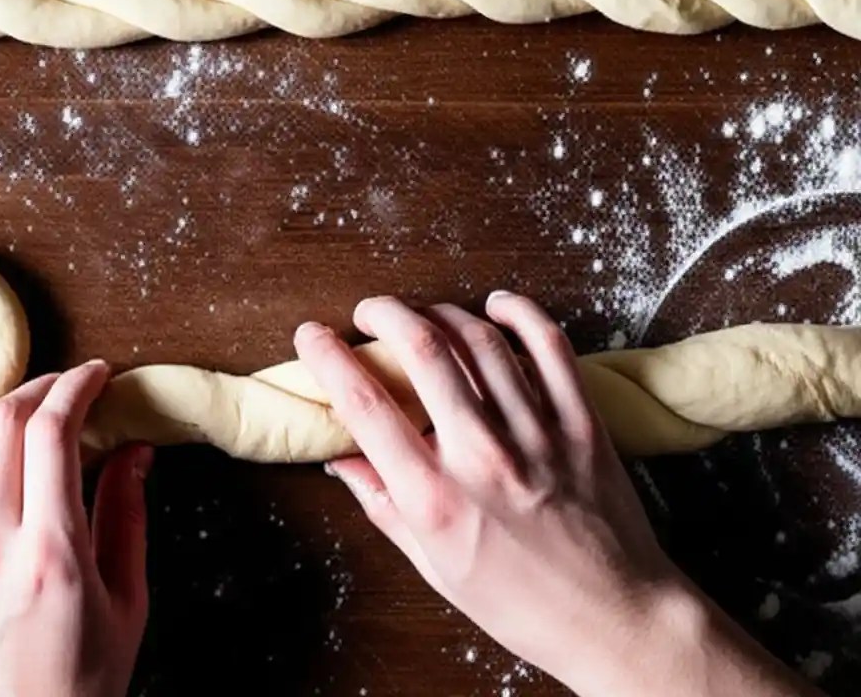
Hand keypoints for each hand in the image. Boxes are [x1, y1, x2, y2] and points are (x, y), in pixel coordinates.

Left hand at [0, 360, 153, 696]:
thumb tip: (135, 451)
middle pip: (2, 422)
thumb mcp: (128, 602)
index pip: (53, 433)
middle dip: (40, 387)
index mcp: (53, 551)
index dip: (77, 386)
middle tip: (68, 388)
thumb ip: (128, 518)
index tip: (98, 375)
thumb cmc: (81, 680)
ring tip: (22, 422)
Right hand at [295, 293, 817, 696]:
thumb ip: (385, 506)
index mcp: (434, 498)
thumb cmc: (521, 604)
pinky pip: (550, 349)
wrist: (614, 619)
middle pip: (421, 351)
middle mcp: (481, 457)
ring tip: (424, 315)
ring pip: (480, 340)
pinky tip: (498, 306)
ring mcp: (536, 435)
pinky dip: (520, 315)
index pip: (365, 406)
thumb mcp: (434, 567)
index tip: (312, 337)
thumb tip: (344, 460)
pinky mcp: (582, 424)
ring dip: (442, 313)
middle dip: (383, 314)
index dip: (328, 359)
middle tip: (369, 313)